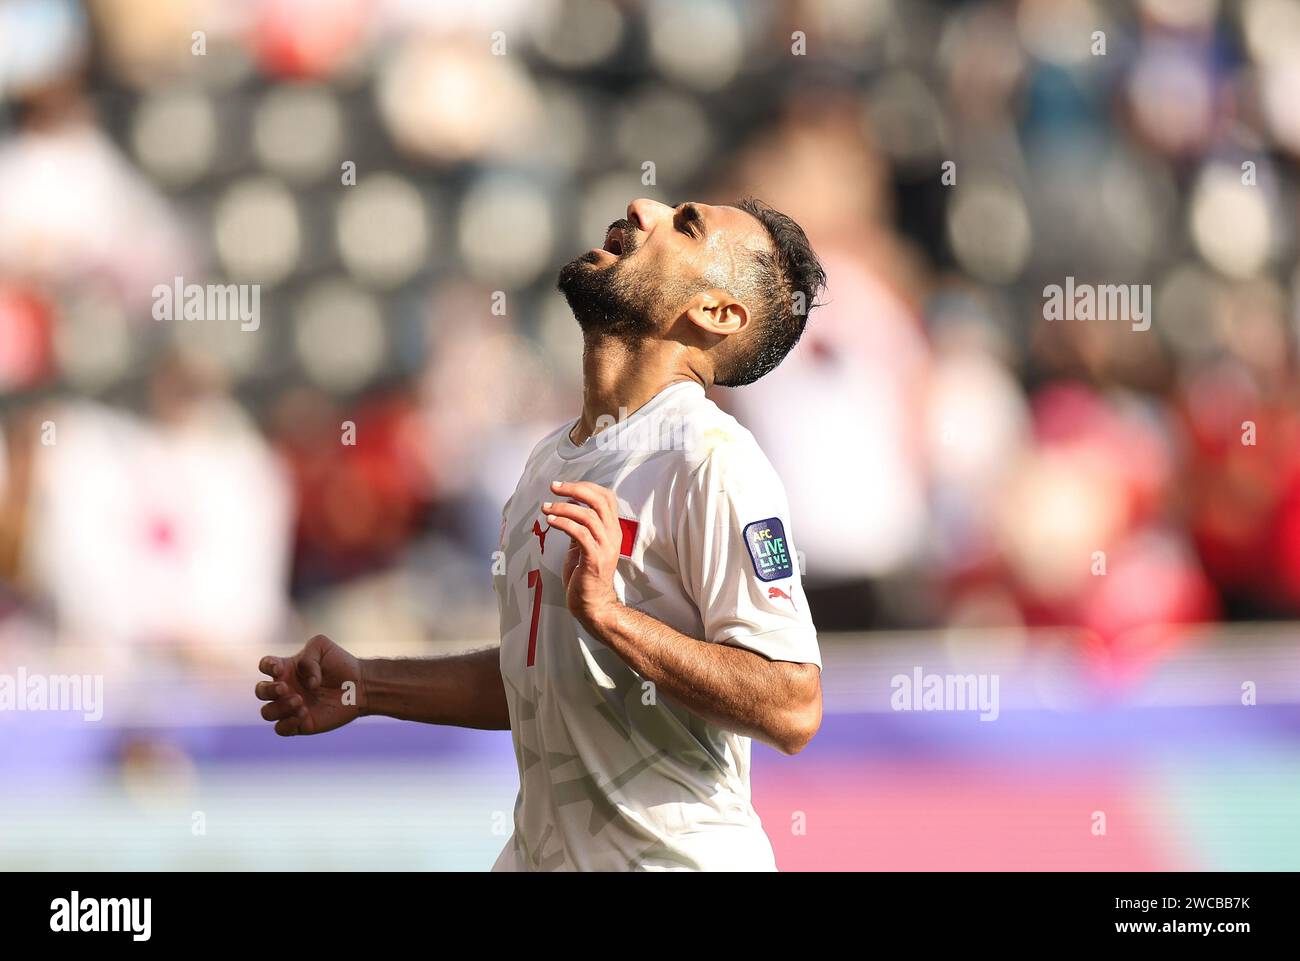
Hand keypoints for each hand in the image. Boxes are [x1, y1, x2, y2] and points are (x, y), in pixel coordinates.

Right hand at [255, 634, 365, 735]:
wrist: (360, 685)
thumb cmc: (340, 663)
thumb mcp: (322, 647)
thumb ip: (308, 657)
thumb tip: (306, 683)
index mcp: (287, 668)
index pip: (265, 666)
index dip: (267, 666)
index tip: (280, 668)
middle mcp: (285, 688)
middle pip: (261, 691)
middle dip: (268, 690)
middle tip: (286, 688)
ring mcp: (291, 707)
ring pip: (267, 712)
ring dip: (279, 707)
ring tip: (300, 701)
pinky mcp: (301, 724)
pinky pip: (281, 729)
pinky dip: (287, 723)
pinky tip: (304, 714)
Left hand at [543, 480, 622, 630]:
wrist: (593, 604)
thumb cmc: (585, 574)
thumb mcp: (583, 544)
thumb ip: (580, 526)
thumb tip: (569, 505)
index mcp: (612, 529)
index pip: (606, 497)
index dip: (586, 486)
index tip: (563, 485)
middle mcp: (612, 535)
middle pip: (600, 501)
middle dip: (575, 489)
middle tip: (554, 487)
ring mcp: (605, 547)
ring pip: (588, 516)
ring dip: (563, 508)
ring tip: (546, 508)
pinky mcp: (594, 559)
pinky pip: (580, 534)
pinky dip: (564, 523)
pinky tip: (551, 521)